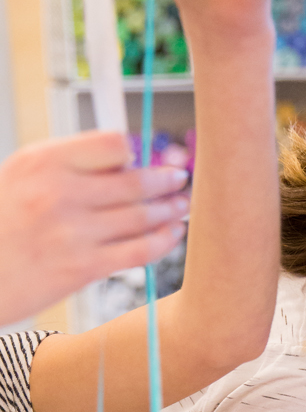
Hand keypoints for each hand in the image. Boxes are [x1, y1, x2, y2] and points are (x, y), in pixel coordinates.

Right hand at [0, 132, 187, 321]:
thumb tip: (123, 162)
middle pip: (134, 180)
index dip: (133, 150)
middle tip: (179, 178)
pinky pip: (139, 250)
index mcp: (43, 162)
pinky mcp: (84, 267)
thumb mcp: (20, 177)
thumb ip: (68, 166)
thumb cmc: (0, 225)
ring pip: (142, 216)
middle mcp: (59, 193)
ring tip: (182, 205)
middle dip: (165, 179)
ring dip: (170, 210)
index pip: (111, 144)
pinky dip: (164, 240)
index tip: (143, 156)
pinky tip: (173, 234)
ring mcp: (74, 232)